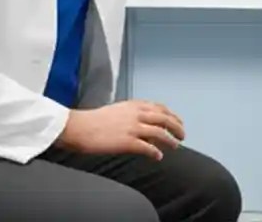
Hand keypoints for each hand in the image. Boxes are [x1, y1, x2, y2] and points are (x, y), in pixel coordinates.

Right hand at [56, 99, 184, 160]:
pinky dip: (156, 152)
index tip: (177, 121)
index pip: (160, 107)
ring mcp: (133, 128)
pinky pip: (148, 147)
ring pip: (160, 132)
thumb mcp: (116, 110)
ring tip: (175, 146)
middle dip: (176, 126)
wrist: (79, 127)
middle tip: (182, 134)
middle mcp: (136, 114)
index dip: (171, 115)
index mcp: (133, 105)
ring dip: (170, 140)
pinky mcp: (128, 142)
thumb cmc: (92, 120)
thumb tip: (141, 122)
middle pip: (165, 118)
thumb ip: (130, 114)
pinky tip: (158, 156)